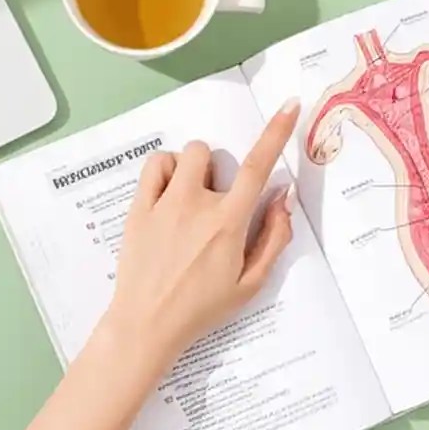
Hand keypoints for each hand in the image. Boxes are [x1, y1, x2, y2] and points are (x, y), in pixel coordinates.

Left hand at [102, 97, 301, 364]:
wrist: (147, 324)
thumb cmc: (203, 308)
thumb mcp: (251, 283)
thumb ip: (274, 237)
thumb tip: (282, 195)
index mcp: (228, 223)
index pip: (257, 167)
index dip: (277, 132)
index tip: (290, 105)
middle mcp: (196, 205)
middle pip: (215, 157)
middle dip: (220, 174)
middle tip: (215, 209)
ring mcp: (164, 203)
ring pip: (187, 154)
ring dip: (195, 167)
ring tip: (190, 198)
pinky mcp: (138, 208)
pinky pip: (155, 164)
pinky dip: (166, 169)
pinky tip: (169, 193)